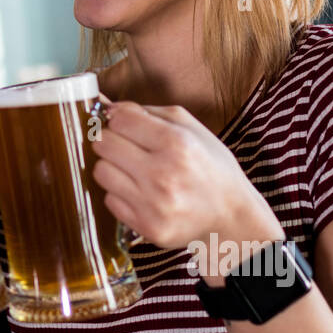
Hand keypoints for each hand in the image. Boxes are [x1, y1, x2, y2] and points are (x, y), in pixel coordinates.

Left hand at [91, 101, 283, 284]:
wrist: (231, 215)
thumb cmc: (209, 166)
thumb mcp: (189, 128)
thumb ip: (145, 111)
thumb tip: (103, 105)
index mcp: (177, 143)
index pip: (119, 120)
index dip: (119, 120)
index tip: (126, 126)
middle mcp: (164, 174)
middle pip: (104, 144)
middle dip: (111, 141)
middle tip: (126, 147)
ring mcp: (154, 204)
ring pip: (101, 172)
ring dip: (112, 168)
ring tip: (133, 170)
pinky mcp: (147, 227)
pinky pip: (110, 201)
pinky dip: (120, 194)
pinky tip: (140, 193)